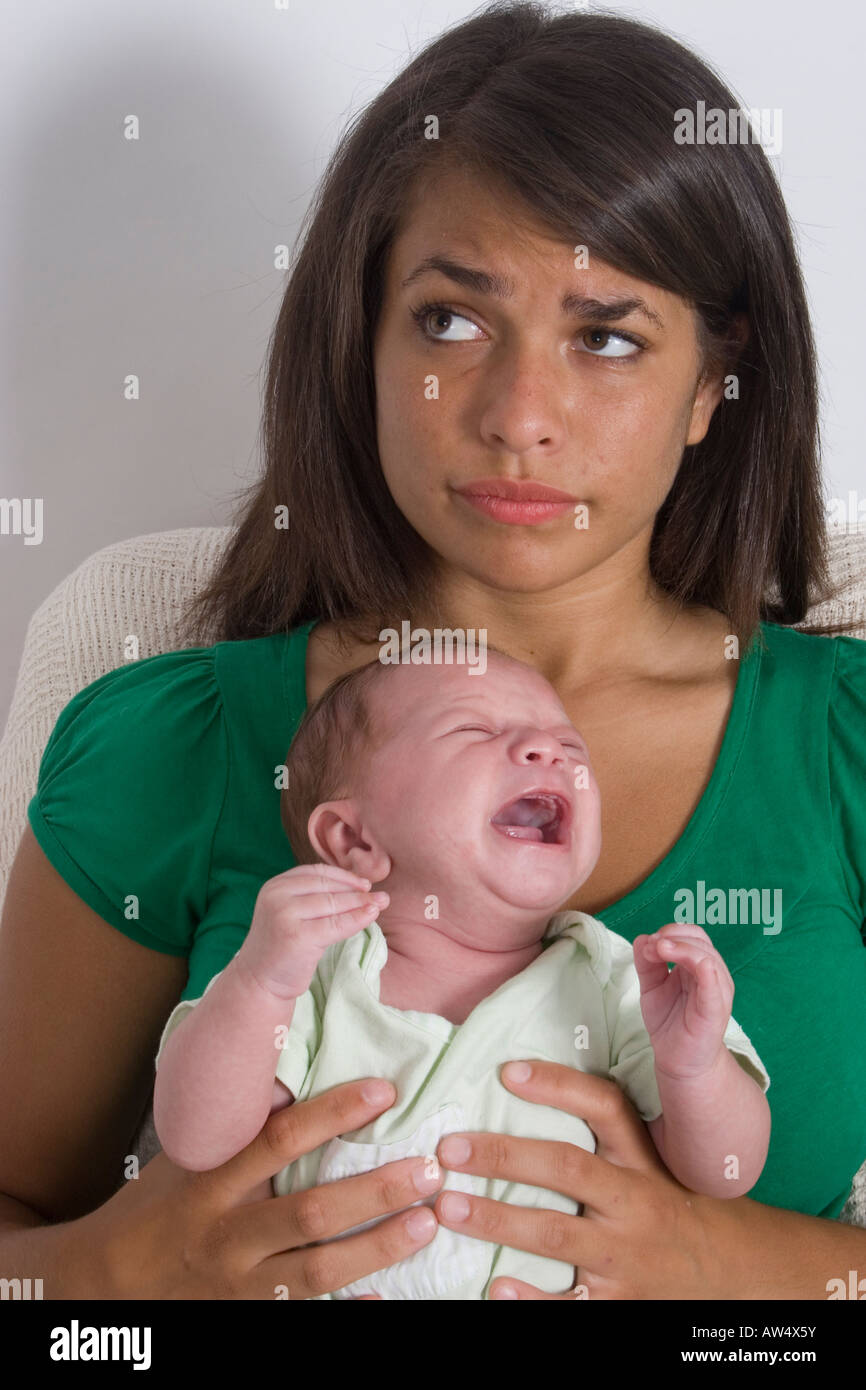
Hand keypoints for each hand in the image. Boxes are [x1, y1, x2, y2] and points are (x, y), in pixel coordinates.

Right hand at [69, 1079, 441, 1298]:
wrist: (107, 1285)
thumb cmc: (155, 1207)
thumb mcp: (186, 1158)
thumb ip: (238, 1128)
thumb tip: (295, 1074)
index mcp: (212, 1185)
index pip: (279, 1141)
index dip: (333, 1114)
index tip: (383, 1092)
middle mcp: (228, 1236)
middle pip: (310, 1214)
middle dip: (374, 1192)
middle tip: (429, 1169)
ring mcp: (241, 1285)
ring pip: (319, 1272)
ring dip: (378, 1247)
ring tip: (427, 1224)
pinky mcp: (252, 1316)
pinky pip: (307, 1312)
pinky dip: (351, 1306)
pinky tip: (392, 1293)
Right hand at [237, 865, 388, 998]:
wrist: (259, 980)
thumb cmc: (282, 946)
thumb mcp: (293, 913)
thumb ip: (315, 897)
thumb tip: (361, 885)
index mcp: (275, 885)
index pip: (317, 873)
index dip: (344, 877)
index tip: (365, 884)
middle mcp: (277, 895)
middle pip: (327, 888)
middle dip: (357, 891)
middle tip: (381, 896)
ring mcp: (285, 914)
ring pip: (333, 904)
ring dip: (361, 903)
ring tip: (381, 904)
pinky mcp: (297, 936)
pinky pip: (336, 924)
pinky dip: (357, 919)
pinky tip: (371, 916)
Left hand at [428, 1060, 734, 1299]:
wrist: (734, 1270)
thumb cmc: (674, 1202)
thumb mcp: (653, 1159)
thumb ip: (606, 1134)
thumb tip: (527, 1085)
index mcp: (641, 1157)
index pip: (605, 1106)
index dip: (557, 1084)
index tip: (507, 1070)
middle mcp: (634, 1200)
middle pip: (566, 1167)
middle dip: (503, 1156)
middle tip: (449, 1149)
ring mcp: (626, 1254)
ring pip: (556, 1234)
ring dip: (497, 1221)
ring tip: (447, 1209)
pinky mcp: (621, 1303)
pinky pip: (571, 1305)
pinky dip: (531, 1300)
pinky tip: (494, 1286)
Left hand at [632, 923, 732, 1078]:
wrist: (678, 1060)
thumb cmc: (669, 1021)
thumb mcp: (652, 986)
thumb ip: (648, 962)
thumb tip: (644, 938)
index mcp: (698, 966)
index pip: (692, 935)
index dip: (670, 932)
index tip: (648, 944)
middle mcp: (712, 974)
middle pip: (700, 939)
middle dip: (672, 936)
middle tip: (652, 947)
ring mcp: (717, 991)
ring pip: (707, 955)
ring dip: (680, 947)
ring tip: (658, 951)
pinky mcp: (715, 1009)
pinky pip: (714, 982)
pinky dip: (702, 966)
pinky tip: (685, 960)